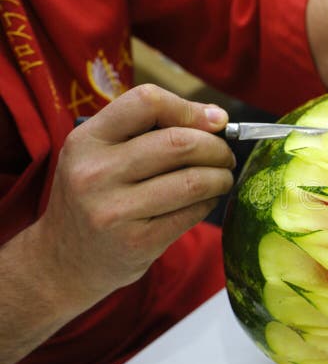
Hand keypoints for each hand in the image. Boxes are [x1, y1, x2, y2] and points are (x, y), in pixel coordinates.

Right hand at [34, 84, 235, 307]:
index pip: (146, 102)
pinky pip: (192, 213)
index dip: (190, 108)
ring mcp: (115, 211)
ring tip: (222, 178)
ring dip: (221, 177)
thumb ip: (148, 131)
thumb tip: (217, 118)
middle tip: (225, 155)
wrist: (64, 261)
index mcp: (86, 140)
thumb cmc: (95, 196)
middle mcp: (95, 173)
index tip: (215, 121)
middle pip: (179, 143)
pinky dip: (210, 203)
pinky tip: (206, 200)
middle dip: (217, 147)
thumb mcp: (100, 154)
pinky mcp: (138, 243)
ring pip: (194, 181)